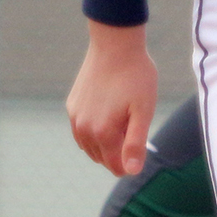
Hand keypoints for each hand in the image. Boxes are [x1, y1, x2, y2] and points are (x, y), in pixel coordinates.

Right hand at [67, 22, 156, 176]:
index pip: (115, 165)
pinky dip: (93, 133)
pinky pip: (81, 131)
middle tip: (134, 131)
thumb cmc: (136, 77)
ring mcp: (75, 117)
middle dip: (118, 153)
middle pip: (102, 158)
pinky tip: (107, 119)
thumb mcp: (143, 111)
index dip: (130, 164)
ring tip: (122, 125)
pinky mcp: (72, 105)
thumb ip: (135, 143)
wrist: (115, 45)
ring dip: (105, 144)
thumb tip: (131, 171)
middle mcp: (83, 129)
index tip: (141, 150)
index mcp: (102, 133)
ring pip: (89, 146)